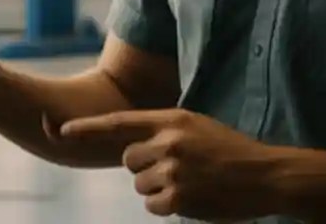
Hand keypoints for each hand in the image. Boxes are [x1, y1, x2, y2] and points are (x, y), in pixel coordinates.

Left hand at [59, 108, 278, 221]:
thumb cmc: (231, 151)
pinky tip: (193, 197)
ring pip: (141, 185)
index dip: (87, 128)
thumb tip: (133, 152)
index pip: (119, 123)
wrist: (265, 174)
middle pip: (128, 160)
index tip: (61, 131)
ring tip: (191, 182)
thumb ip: (164, 133)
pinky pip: (153, 206)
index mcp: (172, 119)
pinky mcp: (178, 197)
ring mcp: (172, 170)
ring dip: (159, 189)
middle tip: (176, 169)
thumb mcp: (197, 127)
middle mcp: (168, 141)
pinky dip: (167, 206)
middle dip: (144, 168)